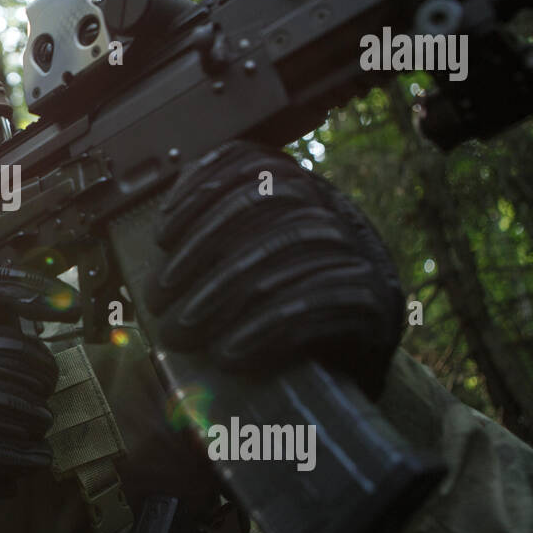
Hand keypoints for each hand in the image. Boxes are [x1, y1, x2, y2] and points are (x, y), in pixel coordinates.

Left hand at [145, 140, 403, 395]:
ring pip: (285, 251)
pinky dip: (264, 329)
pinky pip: (315, 305)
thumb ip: (216, 241)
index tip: (161, 235)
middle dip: (199, 252)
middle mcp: (333, 212)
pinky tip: (229, 353)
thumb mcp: (251, 265)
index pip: (250, 164)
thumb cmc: (286, 312)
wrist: (356, 367)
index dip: (200, 192)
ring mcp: (360, 253)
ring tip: (183, 331)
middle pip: (263, 206)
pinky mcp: (374, 302)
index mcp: (301, 191)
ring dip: (221, 293)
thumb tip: (158, 248)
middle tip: (159, 300)